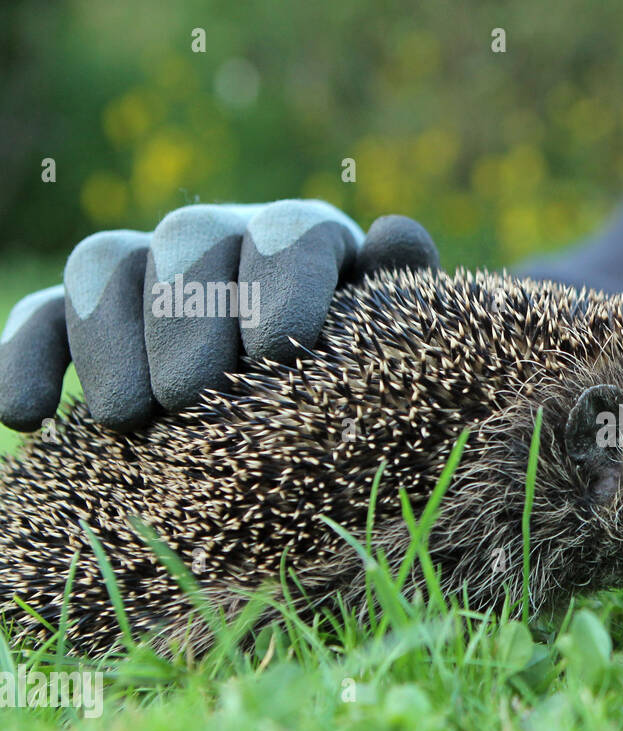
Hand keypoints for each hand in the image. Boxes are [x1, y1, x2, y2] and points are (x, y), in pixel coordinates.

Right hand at [0, 201, 437, 431]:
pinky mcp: (85, 318)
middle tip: (190, 394)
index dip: (284, 280)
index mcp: (308, 244)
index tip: (275, 350)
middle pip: (192, 240)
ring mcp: (150, 274)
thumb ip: (398, 295)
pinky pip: (43, 317)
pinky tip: (23, 415)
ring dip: (108, 335)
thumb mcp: (393, 345)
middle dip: (187, 315)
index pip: (295, 234)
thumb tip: (397, 233)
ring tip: (126, 418)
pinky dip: (25, 357)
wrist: (307, 415)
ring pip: (109, 263)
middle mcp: (226, 242)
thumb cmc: (363, 380)